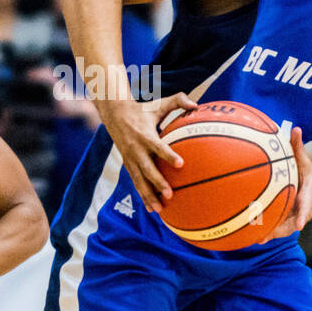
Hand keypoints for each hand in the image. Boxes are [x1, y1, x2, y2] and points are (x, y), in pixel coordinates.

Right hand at [100, 91, 197, 213]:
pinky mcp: (128, 165)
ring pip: (140, 180)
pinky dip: (143, 196)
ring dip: (149, 195)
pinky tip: (152, 209)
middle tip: (170, 193)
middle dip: (158, 182)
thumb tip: (197, 105)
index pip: (158, 146)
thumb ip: (178, 101)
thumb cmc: (142, 109)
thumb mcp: (159, 103)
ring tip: (160, 209)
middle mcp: (136, 149)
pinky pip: (136, 183)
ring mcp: (131, 159)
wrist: (114, 114)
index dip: (169, 155)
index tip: (181, 163)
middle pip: (147, 169)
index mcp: (146, 135)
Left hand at [258, 126, 311, 241]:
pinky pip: (280, 227)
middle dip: (281, 231)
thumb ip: (299, 146)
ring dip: (273, 234)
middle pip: (294, 223)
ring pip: (286, 229)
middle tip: (267, 235)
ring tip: (257, 239)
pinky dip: (269, 231)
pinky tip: (251, 235)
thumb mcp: (306, 160)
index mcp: (310, 194)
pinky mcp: (291, 219)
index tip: (301, 225)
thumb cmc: (310, 172)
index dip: (303, 215)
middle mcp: (305, 209)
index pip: (307, 206)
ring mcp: (298, 216)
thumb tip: (296, 128)